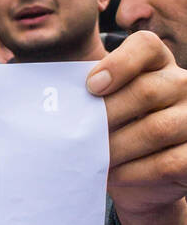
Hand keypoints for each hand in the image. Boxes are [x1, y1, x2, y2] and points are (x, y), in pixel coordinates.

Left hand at [87, 30, 186, 224]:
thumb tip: (50, 100)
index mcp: (157, 63)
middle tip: (80, 133)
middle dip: (108, 114)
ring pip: (157, 129)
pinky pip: (167, 163)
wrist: (137, 178)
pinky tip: (112, 174)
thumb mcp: (100, 108)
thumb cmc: (113, 132)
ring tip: (91, 156)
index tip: (90, 87)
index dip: (119, 64)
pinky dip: (134, 172)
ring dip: (117, 146)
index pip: (146, 46)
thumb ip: (87, 95)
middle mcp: (183, 84)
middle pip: (147, 91)